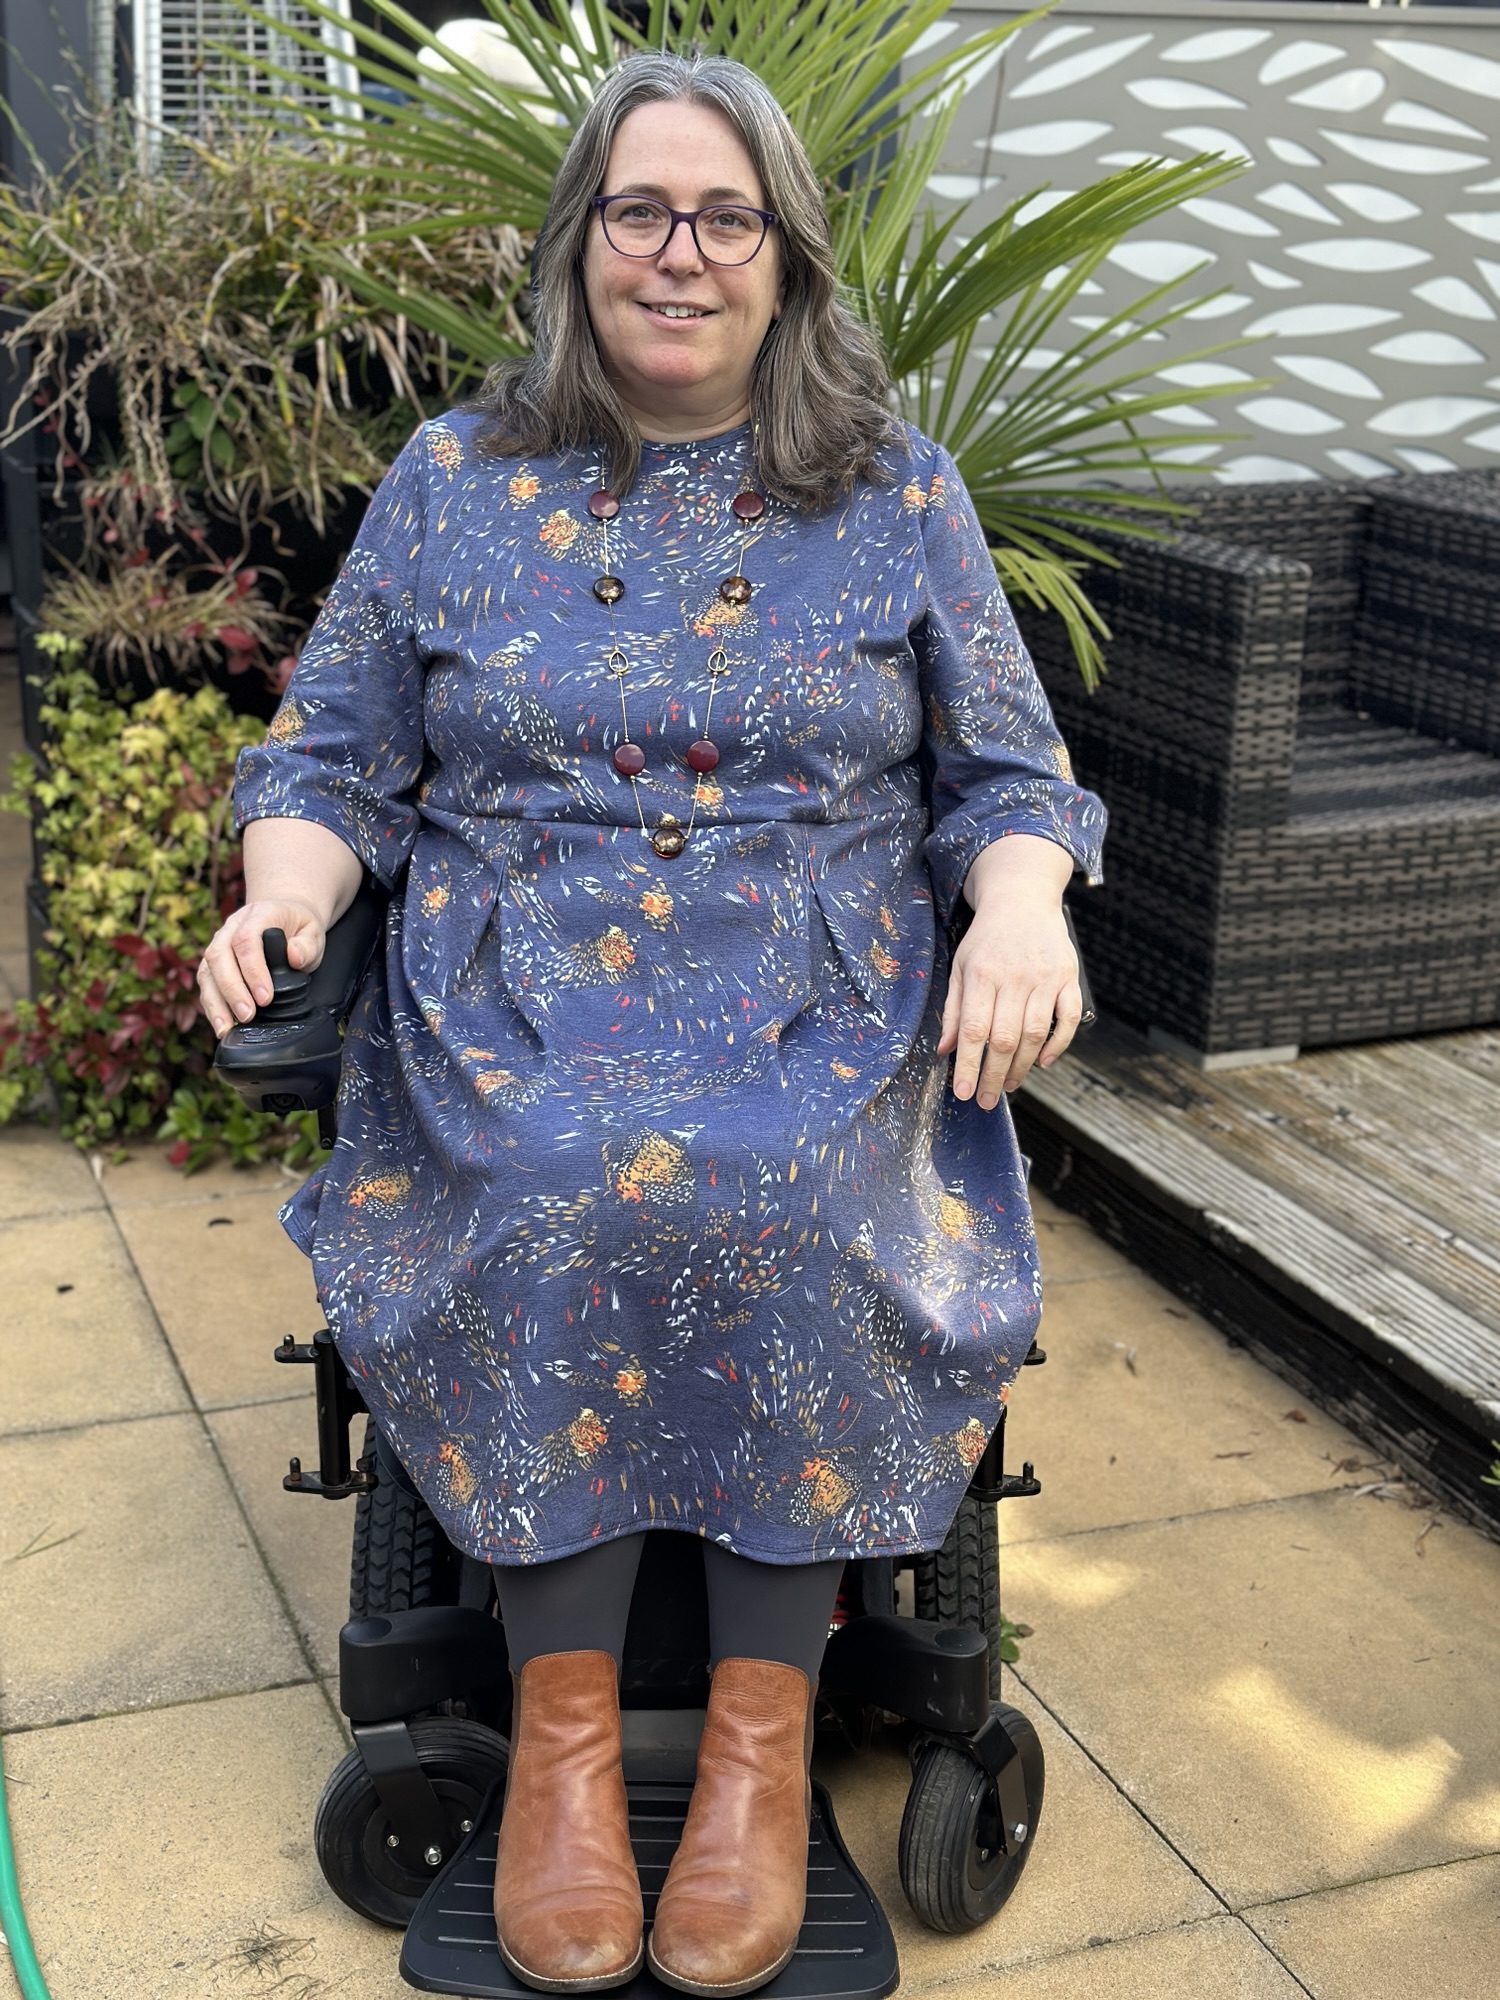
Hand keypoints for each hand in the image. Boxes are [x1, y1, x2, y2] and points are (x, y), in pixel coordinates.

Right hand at [197, 898, 326, 1039]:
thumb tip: (294, 957)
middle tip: (247, 1015)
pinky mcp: (214, 963)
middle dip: (232, 989)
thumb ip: (307, 945)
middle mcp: (231, 927)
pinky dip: (211, 1006)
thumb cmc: (298, 928)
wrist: (285, 918)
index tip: (265, 996)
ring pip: (206, 971)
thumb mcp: (313, 932)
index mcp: (256, 915)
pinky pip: (206, 984)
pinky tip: (221, 1025)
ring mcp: (219, 944)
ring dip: (216, 1002)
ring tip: (227, 1028)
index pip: (246, 940)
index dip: (252, 970)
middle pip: (219, 956)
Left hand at [937, 888, 1080, 1108]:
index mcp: (982, 974)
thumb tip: (945, 1050)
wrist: (1023, 899)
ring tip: (1008, 1085)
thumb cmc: (987, 938)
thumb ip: (954, 1009)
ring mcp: (1045, 977)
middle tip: (986, 1099)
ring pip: (1035, 1034)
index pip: (975, 1030)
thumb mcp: (960, 966)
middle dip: (993, 1076)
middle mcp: (1015, 976)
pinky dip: (1058, 1044)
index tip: (963, 1091)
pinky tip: (1042, 1061)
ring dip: (1021, 1067)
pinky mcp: (1068, 977)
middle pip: (1004, 1038)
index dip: (969, 1065)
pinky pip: (1068, 1018)